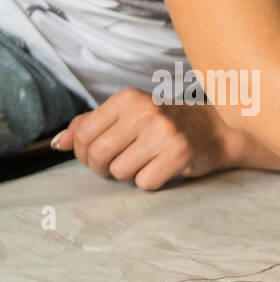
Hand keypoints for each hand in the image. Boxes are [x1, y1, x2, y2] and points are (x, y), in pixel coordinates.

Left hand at [52, 88, 240, 189]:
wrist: (217, 130)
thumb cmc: (167, 124)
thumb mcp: (129, 115)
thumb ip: (91, 125)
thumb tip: (59, 143)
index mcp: (128, 99)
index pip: (84, 135)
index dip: (86, 153)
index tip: (101, 155)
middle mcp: (145, 112)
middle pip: (99, 156)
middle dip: (104, 168)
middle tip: (120, 164)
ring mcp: (163, 133)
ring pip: (120, 172)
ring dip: (130, 175)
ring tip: (146, 163)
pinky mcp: (180, 154)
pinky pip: (145, 183)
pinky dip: (151, 182)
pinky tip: (162, 169)